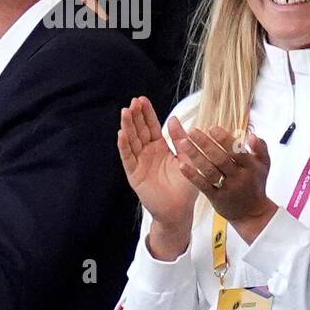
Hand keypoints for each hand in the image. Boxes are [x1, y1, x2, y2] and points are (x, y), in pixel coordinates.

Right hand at [118, 97, 198, 258]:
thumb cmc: (185, 186)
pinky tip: (121, 134)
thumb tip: (174, 119)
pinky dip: (124, 146)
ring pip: (131, 141)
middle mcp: (147, 153)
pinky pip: (128, 158)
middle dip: (136, 116)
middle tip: (133, 101)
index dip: (147, 114)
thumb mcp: (187, 158)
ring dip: (128, 127)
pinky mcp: (134, 174)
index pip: (151, 127)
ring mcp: (139, 163)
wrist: (179, 209)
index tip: (142, 99)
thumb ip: (180, 140)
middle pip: (139, 131)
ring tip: (125, 112)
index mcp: (160, 148)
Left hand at [168, 117, 277, 242]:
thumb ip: (261, 148)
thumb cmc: (256, 185)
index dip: (224, 139)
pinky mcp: (216, 198)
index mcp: (251, 167)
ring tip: (183, 143)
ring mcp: (227, 188)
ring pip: (209, 170)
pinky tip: (182, 164)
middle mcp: (239, 177)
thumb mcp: (264, 165)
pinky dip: (192, 175)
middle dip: (206, 144)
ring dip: (196, 156)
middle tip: (192, 131)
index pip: (237, 151)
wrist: (252, 214)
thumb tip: (252, 135)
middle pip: (221, 159)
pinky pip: (202, 185)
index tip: (211, 128)